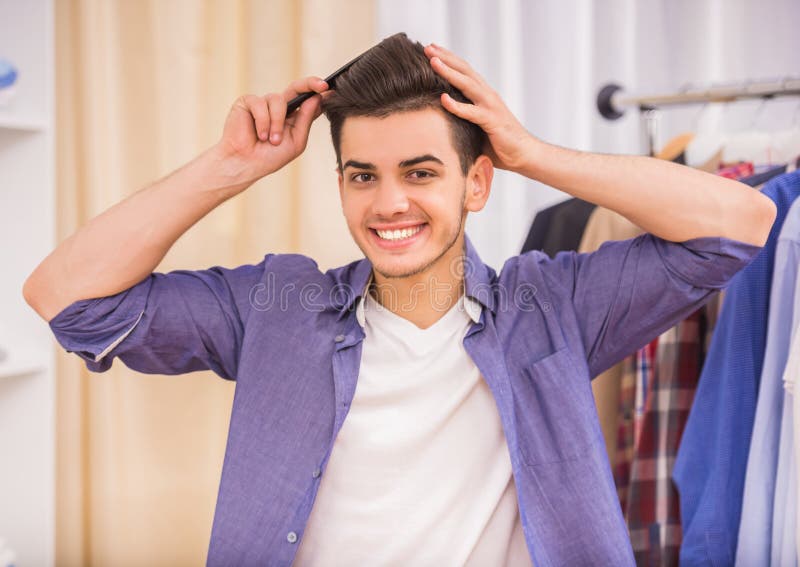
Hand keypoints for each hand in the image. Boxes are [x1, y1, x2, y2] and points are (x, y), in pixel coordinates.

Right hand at [215, 76, 329, 183]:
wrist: (246, 164)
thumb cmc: (270, 156)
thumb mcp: (296, 140)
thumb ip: (306, 119)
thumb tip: (316, 98)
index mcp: (293, 116)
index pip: (308, 100)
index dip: (319, 93)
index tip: (331, 89)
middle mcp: (279, 107)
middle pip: (297, 88)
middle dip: (310, 84)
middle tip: (321, 86)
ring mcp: (264, 103)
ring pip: (278, 100)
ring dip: (277, 122)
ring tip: (272, 140)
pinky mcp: (248, 102)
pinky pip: (260, 104)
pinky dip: (262, 121)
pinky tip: (259, 135)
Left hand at [423, 43, 534, 172]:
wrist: (524, 154)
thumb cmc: (498, 143)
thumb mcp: (475, 127)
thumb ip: (461, 118)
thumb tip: (438, 118)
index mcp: (483, 95)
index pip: (464, 71)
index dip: (448, 59)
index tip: (431, 49)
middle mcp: (487, 95)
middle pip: (464, 71)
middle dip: (445, 58)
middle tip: (427, 47)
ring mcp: (491, 106)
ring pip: (468, 85)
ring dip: (449, 72)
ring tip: (433, 62)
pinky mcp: (493, 121)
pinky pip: (473, 112)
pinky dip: (458, 106)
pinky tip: (444, 99)